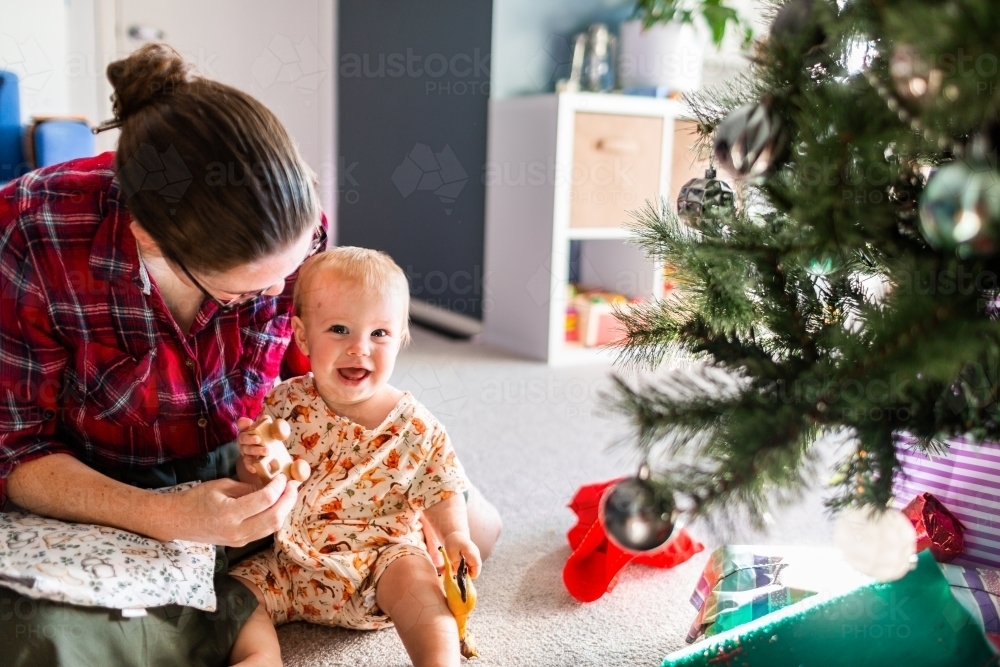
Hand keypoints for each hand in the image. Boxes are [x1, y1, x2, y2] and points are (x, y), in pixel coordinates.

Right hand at [165, 473, 300, 545]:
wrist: (176, 521)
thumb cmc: (195, 499)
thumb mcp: (221, 486)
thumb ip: (247, 488)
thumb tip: (270, 486)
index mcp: (230, 514)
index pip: (265, 500)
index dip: (279, 487)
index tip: (283, 476)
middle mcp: (237, 531)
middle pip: (274, 517)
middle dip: (288, 499)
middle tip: (293, 485)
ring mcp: (239, 540)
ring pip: (272, 527)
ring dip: (284, 510)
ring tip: (289, 494)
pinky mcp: (239, 544)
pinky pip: (264, 532)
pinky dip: (275, 518)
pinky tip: (277, 506)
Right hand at [236, 416, 268, 479]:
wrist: (270, 454)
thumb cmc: (268, 438)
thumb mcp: (270, 429)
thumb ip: (268, 423)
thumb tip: (265, 418)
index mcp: (248, 430)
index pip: (242, 424)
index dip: (243, 423)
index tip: (249, 422)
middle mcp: (244, 440)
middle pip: (242, 438)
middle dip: (250, 439)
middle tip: (258, 439)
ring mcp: (245, 451)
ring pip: (246, 451)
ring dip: (255, 451)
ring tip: (267, 451)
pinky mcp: (248, 462)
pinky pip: (247, 464)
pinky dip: (250, 466)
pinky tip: (255, 468)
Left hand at [442, 531, 481, 578]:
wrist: (455, 534)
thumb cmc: (453, 543)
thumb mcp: (452, 555)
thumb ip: (457, 565)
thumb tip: (461, 575)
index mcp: (473, 555)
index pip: (476, 570)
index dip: (470, 575)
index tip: (461, 574)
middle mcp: (477, 556)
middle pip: (475, 570)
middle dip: (467, 572)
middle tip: (457, 569)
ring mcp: (476, 556)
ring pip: (473, 568)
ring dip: (465, 569)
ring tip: (457, 564)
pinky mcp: (473, 556)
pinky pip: (471, 564)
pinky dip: (465, 566)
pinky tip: (459, 561)